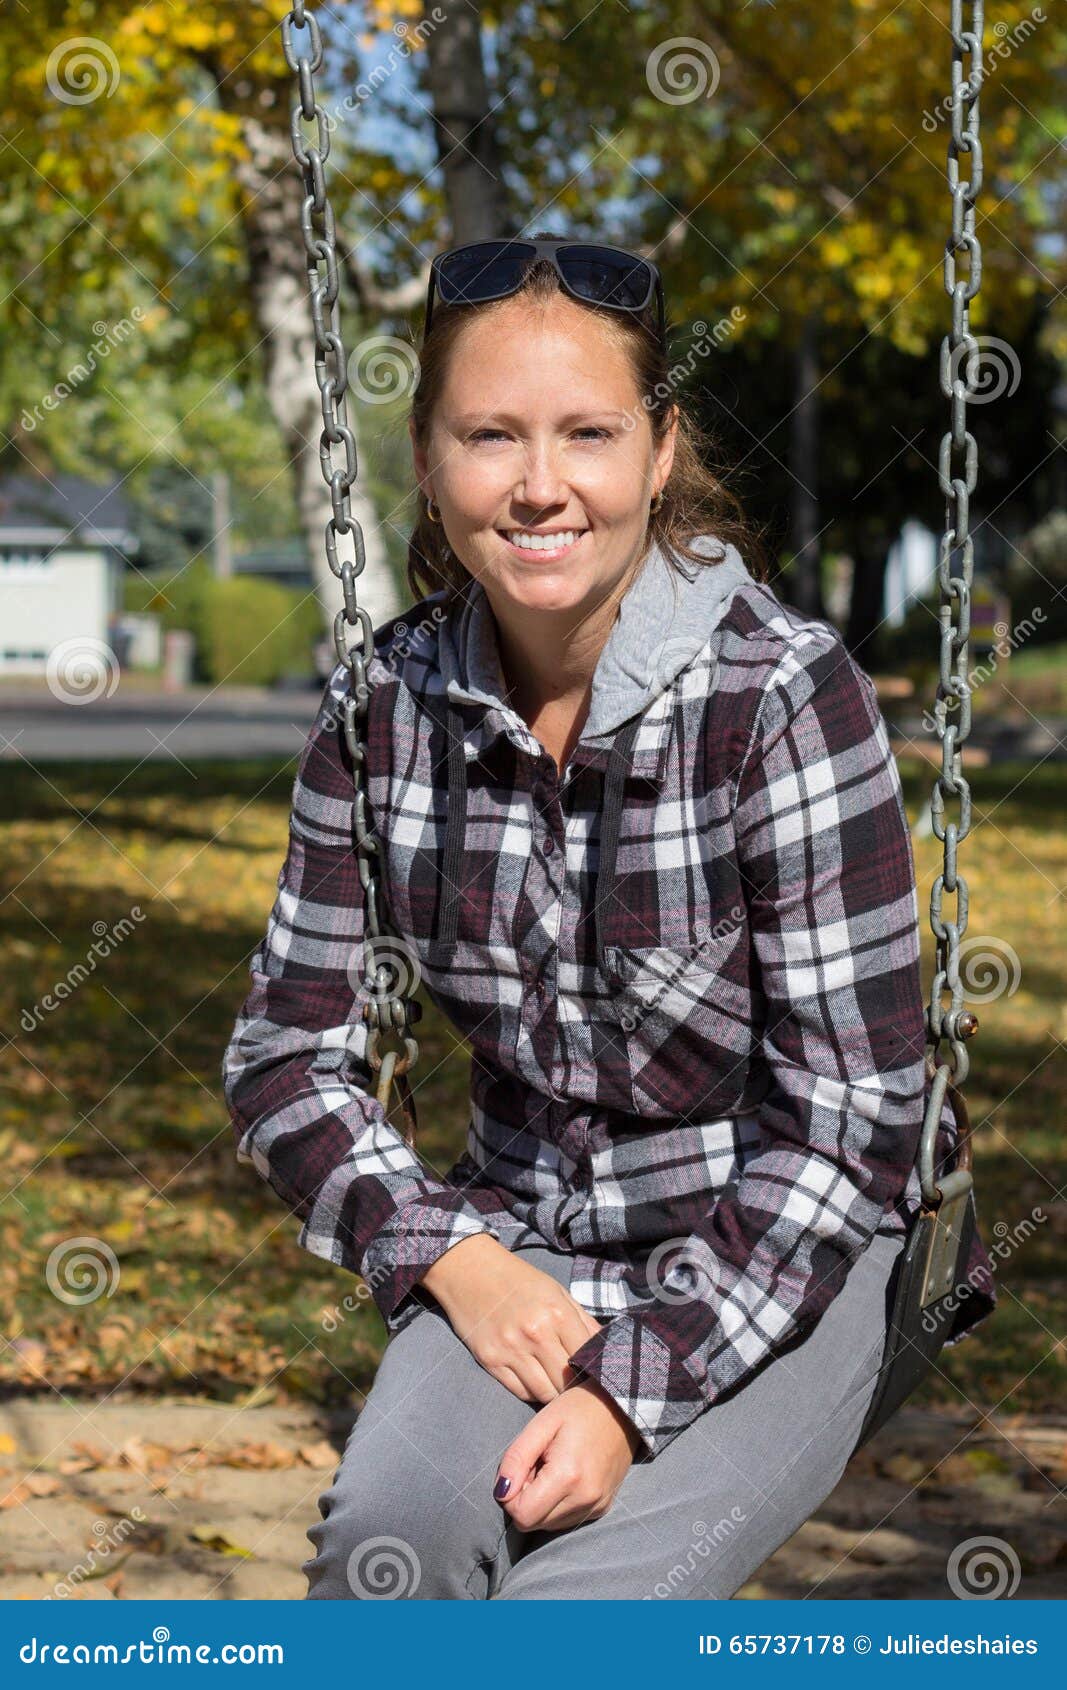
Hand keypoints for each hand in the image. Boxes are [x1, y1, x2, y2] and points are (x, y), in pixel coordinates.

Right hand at [417, 1234, 602, 1401]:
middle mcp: (535, 1333)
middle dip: (575, 1387)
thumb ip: (583, 1321)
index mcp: (556, 1313)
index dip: (594, 1370)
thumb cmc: (519, 1280)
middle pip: (567, 1382)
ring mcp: (510, 1349)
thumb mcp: (557, 1291)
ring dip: (554, 1394)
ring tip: (557, 1385)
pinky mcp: (490, 1360)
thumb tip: (607, 1348)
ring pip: (544, 1393)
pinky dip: (531, 1391)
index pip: (586, 1358)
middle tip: (578, 1386)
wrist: (470, 1270)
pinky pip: (520, 1391)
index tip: (596, 1375)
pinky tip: (535, 1380)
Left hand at [493, 1379, 642, 1532]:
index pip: (522, 1515)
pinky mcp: (603, 1508)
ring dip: (542, 1502)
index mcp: (567, 1476)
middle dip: (527, 1498)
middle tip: (539, 1465)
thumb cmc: (578, 1409)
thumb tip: (500, 1493)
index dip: (512, 1495)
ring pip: (549, 1525)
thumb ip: (516, 1459)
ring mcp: (597, 1506)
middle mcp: (585, 1499)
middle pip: (534, 1523)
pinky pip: (567, 1520)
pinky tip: (568, 1476)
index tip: (524, 1467)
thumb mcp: (541, 1424)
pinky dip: (559, 1504)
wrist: (622, 1407)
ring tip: (554, 1469)